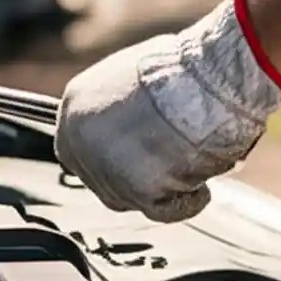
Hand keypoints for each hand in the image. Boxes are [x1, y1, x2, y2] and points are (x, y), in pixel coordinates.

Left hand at [55, 0, 280, 221]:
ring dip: (161, 189)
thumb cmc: (183, 70)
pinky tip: (202, 184)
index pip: (77, 149)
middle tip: (169, 166)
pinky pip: (162, 210)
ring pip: (128, 198)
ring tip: (193, 162)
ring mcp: (104, 167)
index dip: (108, 159)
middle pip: (100, 179)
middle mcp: (80, 138)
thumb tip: (130, 124)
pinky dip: (186, 202)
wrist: (206, 80)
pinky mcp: (135, 190)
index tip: (134, 161)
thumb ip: (117, 107)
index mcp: (74, 105)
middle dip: (133, 179)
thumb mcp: (130, 77)